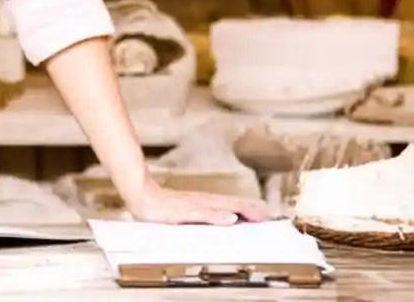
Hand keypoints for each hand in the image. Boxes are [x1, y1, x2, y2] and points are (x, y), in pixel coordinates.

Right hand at [125, 180, 274, 225]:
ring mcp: (193, 205)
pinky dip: (217, 216)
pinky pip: (203, 214)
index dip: (252, 208)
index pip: (233, 204)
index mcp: (205, 201)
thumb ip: (204, 214)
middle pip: (233, 204)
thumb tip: (225, 219)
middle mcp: (203, 201)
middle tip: (272, 217)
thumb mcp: (185, 211)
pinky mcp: (182, 211)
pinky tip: (229, 219)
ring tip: (259, 217)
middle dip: (253, 210)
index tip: (271, 215)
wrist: (140, 194)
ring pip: (222, 207)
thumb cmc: (162, 205)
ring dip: (241, 212)